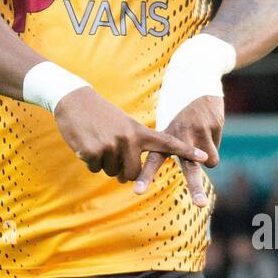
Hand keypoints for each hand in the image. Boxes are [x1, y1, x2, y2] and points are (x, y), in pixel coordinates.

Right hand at [54, 87, 206, 182]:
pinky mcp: (94, 152)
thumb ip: (134, 146)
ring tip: (98, 141)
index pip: (167, 143)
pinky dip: (90, 161)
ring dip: (104, 163)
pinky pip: (95, 169)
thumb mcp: (123, 124)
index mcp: (139, 131)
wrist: (74, 100)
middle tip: (111, 153)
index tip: (204, 158)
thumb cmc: (100, 115)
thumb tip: (131, 176)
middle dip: (122, 171)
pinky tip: (87, 143)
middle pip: (133, 174)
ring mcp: (111, 145)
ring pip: (112, 173)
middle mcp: (129, 139)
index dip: (186, 152)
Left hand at [133, 95, 222, 206]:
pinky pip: (214, 155)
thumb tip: (166, 175)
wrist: (198, 87)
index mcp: (164, 138)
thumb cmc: (179, 119)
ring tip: (199, 142)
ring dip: (206, 157)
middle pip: (190, 168)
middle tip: (200, 206)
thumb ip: (167, 153)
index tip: (138, 192)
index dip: (146, 176)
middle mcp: (180, 136)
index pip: (153, 160)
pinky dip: (212, 149)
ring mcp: (198, 132)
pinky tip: (208, 134)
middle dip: (196, 187)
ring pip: (208, 162)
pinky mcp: (212, 127)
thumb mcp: (167, 133)